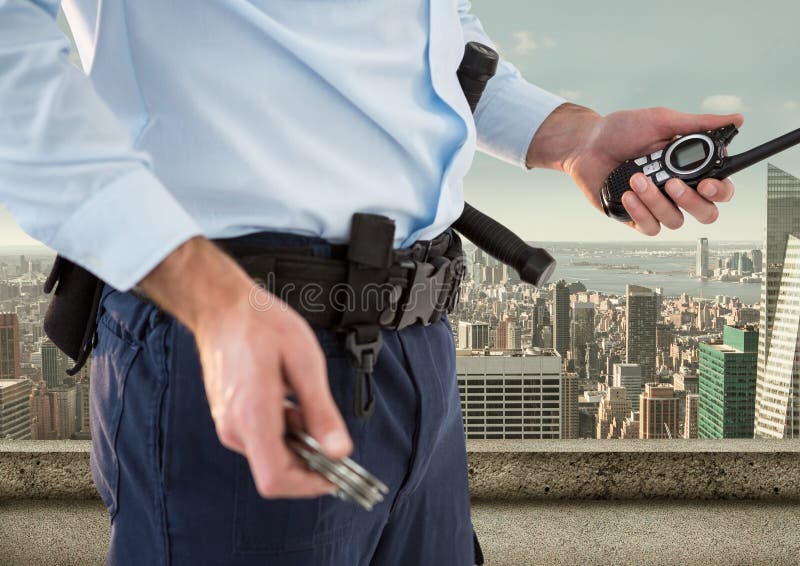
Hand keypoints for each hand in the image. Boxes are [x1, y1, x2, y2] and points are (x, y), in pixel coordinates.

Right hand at [139, 237, 351, 497]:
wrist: (222, 307)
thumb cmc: (260, 325)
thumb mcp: (304, 362)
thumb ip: (321, 412)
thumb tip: (339, 450)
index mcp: (252, 417)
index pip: (275, 480)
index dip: (309, 485)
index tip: (335, 475)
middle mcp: (235, 428)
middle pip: (276, 470)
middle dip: (309, 460)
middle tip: (331, 433)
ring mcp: (228, 424)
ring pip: (270, 454)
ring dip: (297, 441)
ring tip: (308, 402)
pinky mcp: (229, 418)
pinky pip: (260, 438)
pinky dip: (284, 430)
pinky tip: (292, 400)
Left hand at [527, 104, 743, 234]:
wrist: (586, 144)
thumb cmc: (622, 130)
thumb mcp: (661, 121)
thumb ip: (698, 124)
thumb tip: (736, 119)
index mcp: (690, 168)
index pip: (720, 189)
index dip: (720, 191)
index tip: (706, 182)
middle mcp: (677, 190)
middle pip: (705, 213)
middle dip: (692, 201)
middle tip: (672, 183)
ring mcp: (656, 205)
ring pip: (675, 220)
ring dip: (656, 201)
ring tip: (637, 179)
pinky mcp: (634, 216)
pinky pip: (649, 227)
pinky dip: (640, 212)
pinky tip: (627, 195)